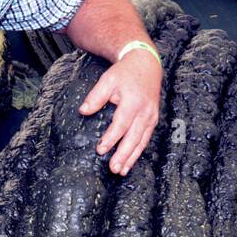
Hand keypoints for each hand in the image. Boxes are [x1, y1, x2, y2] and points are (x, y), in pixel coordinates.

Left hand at [78, 48, 161, 174]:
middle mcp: (145, 112)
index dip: (111, 138)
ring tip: (121, 171)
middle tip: (113, 169)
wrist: (146, 64)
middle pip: (133, 137)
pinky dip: (138, 152)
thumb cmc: (125, 73)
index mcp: (133, 102)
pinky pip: (146, 139)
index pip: (121, 124)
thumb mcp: (108, 79)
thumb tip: (83, 111)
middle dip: (123, 155)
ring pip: (141, 141)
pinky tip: (129, 162)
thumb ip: (96, 96)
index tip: (100, 150)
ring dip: (131, 158)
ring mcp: (151, 117)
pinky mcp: (153, 120)